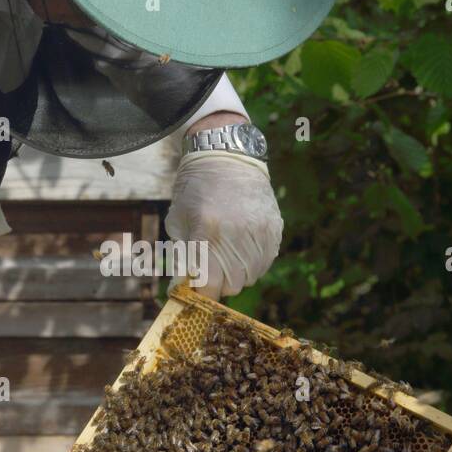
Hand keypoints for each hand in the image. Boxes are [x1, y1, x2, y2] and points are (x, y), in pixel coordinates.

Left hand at [165, 152, 282, 299]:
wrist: (228, 157)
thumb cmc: (195, 191)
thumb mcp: (177, 221)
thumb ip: (180, 258)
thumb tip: (177, 292)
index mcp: (208, 232)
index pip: (209, 285)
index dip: (201, 294)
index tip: (196, 290)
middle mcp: (237, 234)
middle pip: (231, 285)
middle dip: (218, 283)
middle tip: (210, 267)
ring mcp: (260, 233)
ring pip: (250, 277)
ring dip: (236, 273)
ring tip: (226, 252)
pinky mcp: (274, 230)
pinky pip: (264, 263)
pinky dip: (252, 262)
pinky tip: (241, 244)